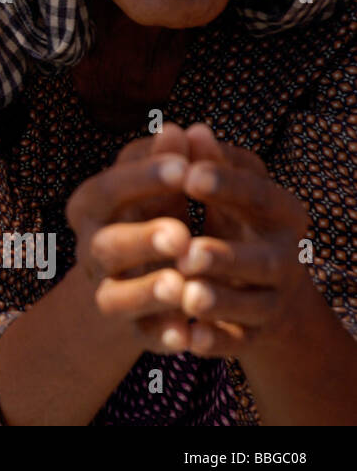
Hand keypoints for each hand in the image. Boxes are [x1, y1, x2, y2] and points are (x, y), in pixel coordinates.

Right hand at [67, 123, 195, 351]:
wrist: (126, 283)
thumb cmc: (147, 219)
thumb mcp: (156, 190)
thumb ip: (170, 164)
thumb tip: (184, 128)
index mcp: (91, 208)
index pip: (108, 189)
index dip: (143, 179)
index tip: (184, 168)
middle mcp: (90, 251)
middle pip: (106, 245)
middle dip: (142, 239)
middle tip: (181, 234)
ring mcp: (106, 292)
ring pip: (116, 296)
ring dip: (148, 291)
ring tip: (181, 286)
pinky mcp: (130, 330)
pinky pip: (143, 336)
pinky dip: (163, 336)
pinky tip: (188, 335)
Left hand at [166, 123, 313, 358]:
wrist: (252, 280)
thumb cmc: (229, 217)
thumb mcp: (217, 188)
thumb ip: (201, 163)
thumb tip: (183, 128)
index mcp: (283, 213)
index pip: (260, 196)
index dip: (227, 186)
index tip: (189, 174)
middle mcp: (287, 259)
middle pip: (263, 260)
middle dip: (226, 255)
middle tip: (188, 252)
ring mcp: (274, 300)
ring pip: (252, 306)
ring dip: (220, 302)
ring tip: (186, 296)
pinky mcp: (254, 335)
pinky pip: (237, 342)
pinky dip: (214, 341)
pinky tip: (188, 338)